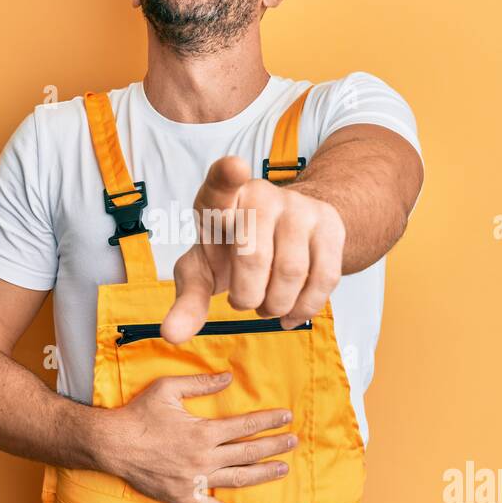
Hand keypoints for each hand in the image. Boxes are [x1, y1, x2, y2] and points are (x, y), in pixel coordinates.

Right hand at [96, 371, 298, 502]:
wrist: (111, 444)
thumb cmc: (138, 414)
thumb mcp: (168, 389)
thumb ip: (201, 384)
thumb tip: (228, 377)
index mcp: (203, 432)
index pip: (245, 426)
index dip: (268, 422)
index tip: (287, 417)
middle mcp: (203, 458)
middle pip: (248, 453)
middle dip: (274, 446)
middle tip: (293, 442)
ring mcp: (195, 480)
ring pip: (238, 479)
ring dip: (264, 474)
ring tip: (283, 469)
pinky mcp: (183, 498)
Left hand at [160, 155, 344, 343]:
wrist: (284, 231)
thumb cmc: (232, 250)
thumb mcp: (204, 270)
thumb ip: (188, 300)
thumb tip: (172, 334)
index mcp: (220, 200)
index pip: (221, 183)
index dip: (226, 175)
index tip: (233, 168)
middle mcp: (261, 194)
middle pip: (254, 259)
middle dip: (248, 297)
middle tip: (246, 301)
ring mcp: (299, 207)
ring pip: (292, 273)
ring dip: (276, 305)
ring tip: (267, 305)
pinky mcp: (330, 224)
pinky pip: (324, 278)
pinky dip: (306, 307)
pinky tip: (292, 312)